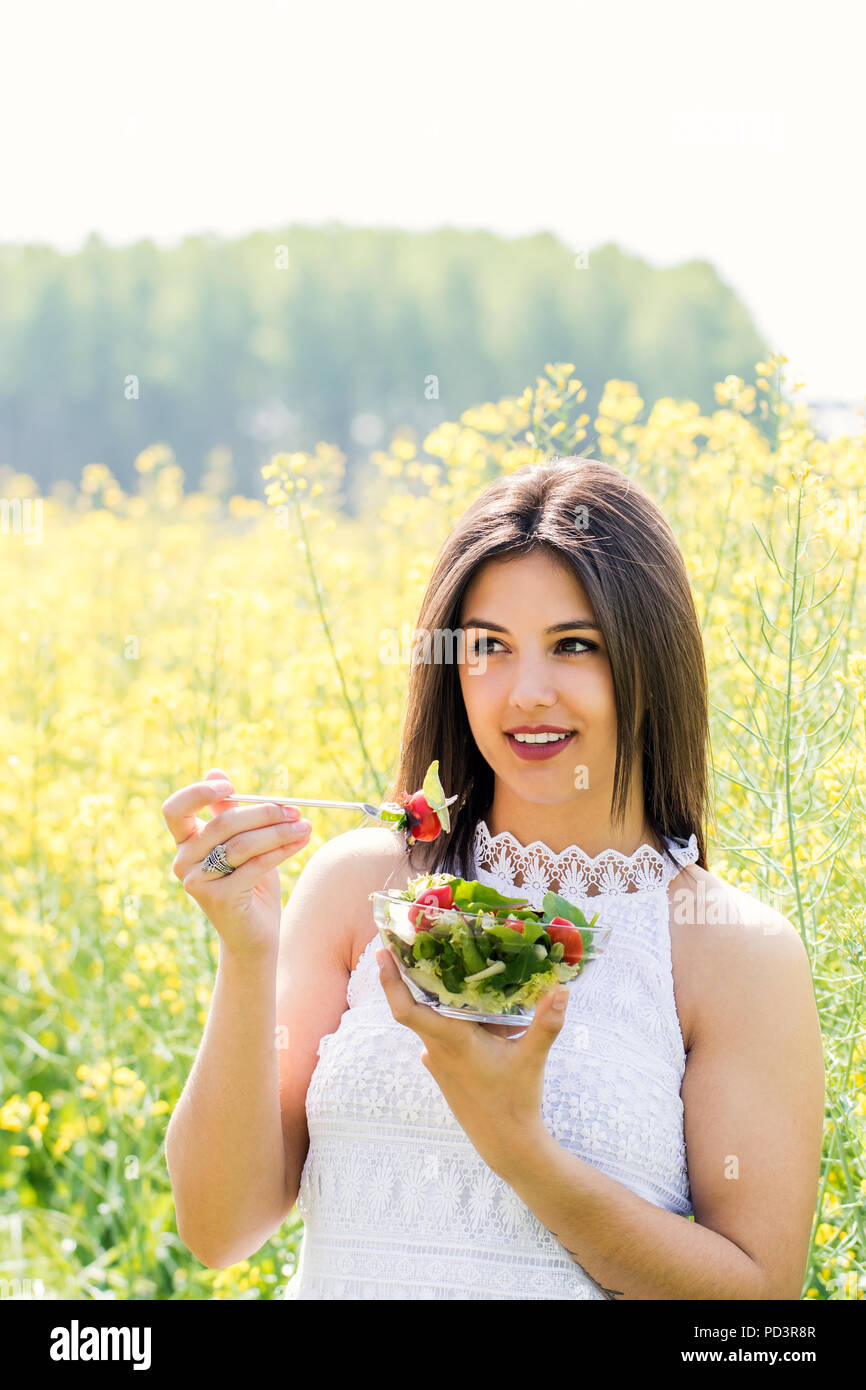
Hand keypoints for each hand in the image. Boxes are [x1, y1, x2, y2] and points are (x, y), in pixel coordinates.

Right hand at [161, 767, 311, 957]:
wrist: (255, 936)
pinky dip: (282, 850)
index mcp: (185, 844)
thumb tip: (215, 771)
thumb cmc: (250, 884)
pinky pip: (255, 865)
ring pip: (242, 844)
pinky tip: (301, 841)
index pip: (174, 809)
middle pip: (222, 823)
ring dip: (279, 831)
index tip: (231, 786)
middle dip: (263, 812)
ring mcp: (197, 882)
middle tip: (295, 810)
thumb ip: (228, 812)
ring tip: (305, 826)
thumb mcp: (241, 843)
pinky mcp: (219, 898)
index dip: (198, 792)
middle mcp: (183, 862)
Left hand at [375, 947, 567, 1175]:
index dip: (389, 982)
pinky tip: (474, 1013)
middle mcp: (437, 1049)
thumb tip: (563, 990)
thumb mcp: (532, 1058)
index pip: (406, 1009)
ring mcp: (438, 1063)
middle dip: (412, 976)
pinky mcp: (445, 1072)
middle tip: (415, 945)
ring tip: (451, 970)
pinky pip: (440, 1037)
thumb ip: (546, 1023)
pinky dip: (450, 1020)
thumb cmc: (515, 1102)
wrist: (506, 1145)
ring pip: (430, 1021)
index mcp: (451, 1041)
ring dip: (436, 999)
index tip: (381, 954)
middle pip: (415, 1006)